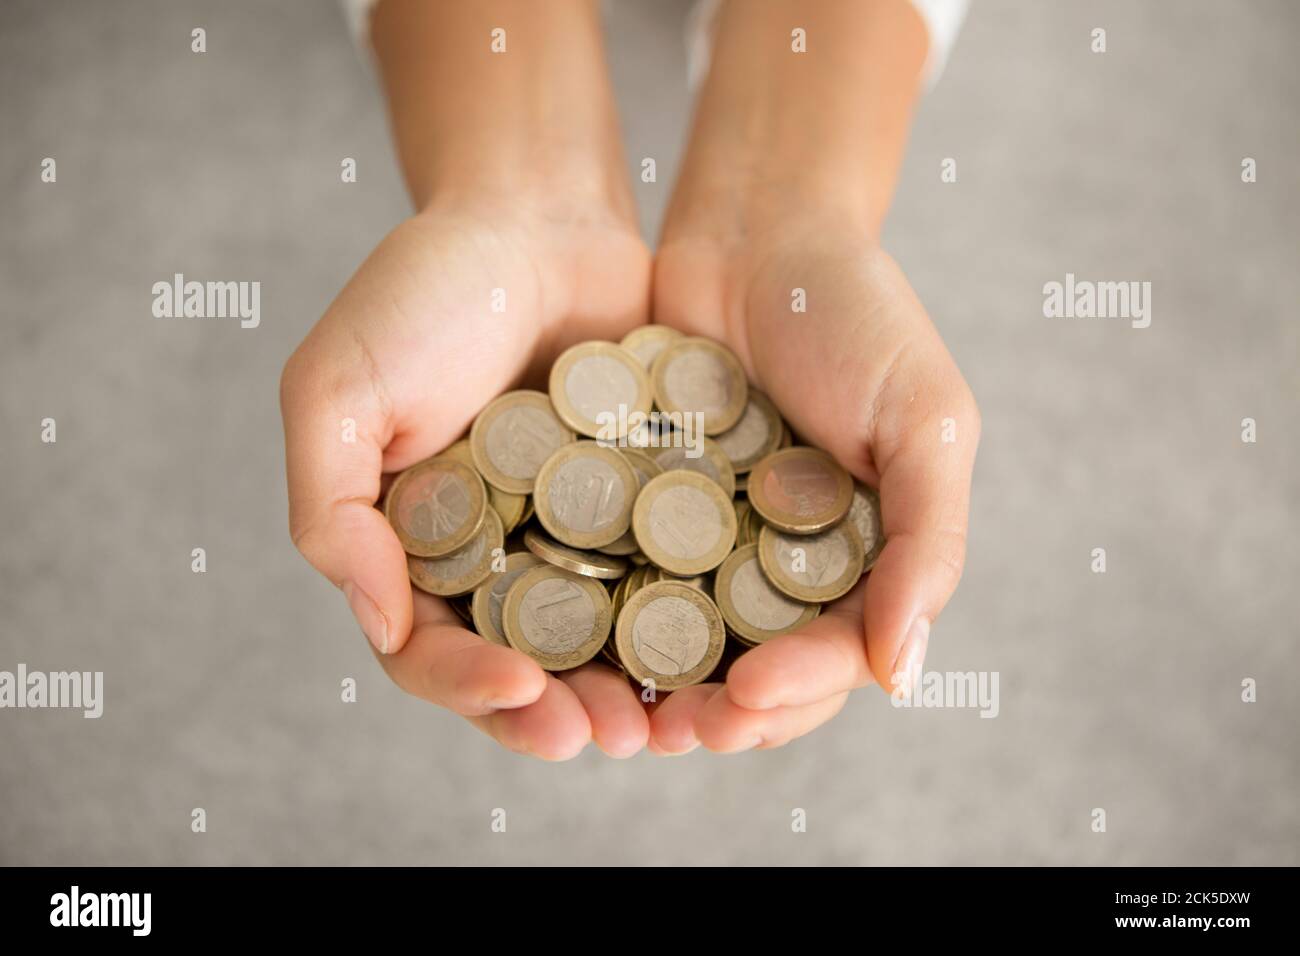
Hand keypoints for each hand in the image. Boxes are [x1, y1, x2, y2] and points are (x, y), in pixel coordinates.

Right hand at [280, 196, 653, 758]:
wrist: (537, 215)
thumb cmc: (423, 292)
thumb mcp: (338, 388)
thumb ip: (332, 509)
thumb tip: (380, 624)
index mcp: (413, 547)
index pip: (428, 649)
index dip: (466, 684)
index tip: (518, 689)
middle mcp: (495, 557)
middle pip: (523, 666)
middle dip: (559, 712)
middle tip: (609, 735)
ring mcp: (575, 537)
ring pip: (602, 642)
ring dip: (629, 689)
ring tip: (671, 721)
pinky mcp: (646, 507)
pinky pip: (666, 578)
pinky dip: (687, 619)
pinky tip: (725, 646)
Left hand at [649, 213, 979, 753]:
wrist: (758, 231)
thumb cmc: (860, 317)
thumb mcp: (927, 421)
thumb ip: (927, 544)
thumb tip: (901, 678)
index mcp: (860, 559)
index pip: (836, 654)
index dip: (800, 688)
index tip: (752, 696)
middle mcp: (781, 565)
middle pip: (756, 670)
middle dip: (721, 711)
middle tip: (676, 730)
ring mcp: (706, 542)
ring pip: (682, 643)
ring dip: (654, 686)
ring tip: (618, 712)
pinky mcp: (638, 508)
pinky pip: (620, 575)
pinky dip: (602, 613)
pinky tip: (570, 639)